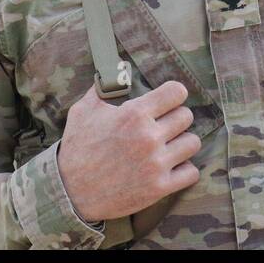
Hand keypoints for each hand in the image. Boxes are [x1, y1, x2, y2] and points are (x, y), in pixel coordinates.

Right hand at [57, 80, 202, 222]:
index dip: (174, 94)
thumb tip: (116, 70)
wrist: (71, 192)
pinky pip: (191, 172)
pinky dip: (184, 169)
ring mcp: (156, 164)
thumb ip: (102, 88)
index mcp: (134, 114)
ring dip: (182, 143)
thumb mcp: (83, 111)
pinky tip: (171, 166)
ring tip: (169, 145)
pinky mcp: (159, 187)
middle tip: (165, 124)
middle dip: (176, 117)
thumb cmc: (77, 149)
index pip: (176, 92)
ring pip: (192, 143)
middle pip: (186, 116)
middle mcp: (149, 137)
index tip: (169, 99)